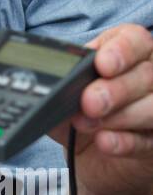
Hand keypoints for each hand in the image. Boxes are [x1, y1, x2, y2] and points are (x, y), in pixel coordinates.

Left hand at [49, 23, 152, 194]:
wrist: (91, 154)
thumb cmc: (81, 113)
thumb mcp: (66, 95)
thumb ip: (62, 85)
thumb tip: (51, 86)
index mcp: (127, 54)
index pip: (135, 40)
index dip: (122, 50)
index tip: (102, 63)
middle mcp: (147, 77)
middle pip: (146, 75)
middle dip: (116, 89)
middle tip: (89, 101)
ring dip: (120, 116)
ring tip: (87, 123)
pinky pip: (147, 140)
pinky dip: (124, 142)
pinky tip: (104, 142)